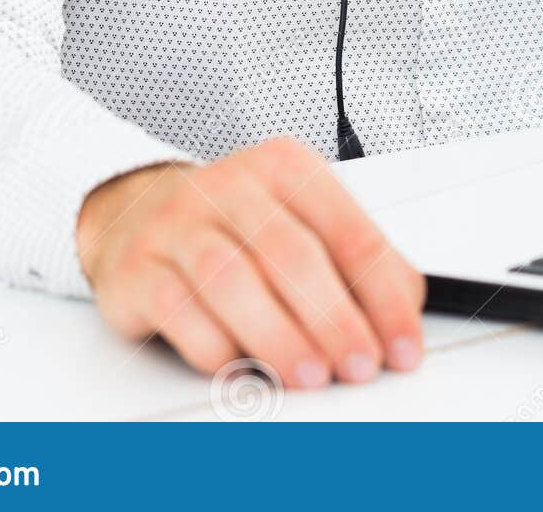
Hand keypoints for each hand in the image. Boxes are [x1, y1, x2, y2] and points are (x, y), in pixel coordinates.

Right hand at [76, 136, 425, 390]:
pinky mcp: (138, 268)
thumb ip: (357, 262)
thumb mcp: (302, 221)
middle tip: (359, 365)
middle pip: (292, 254)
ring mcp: (178, 224)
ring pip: (232, 279)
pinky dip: (216, 348)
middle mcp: (231, 186)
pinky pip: (179, 310)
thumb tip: (404, 315)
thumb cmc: (238, 225)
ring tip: (310, 375)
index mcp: (286, 168)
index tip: (403, 346)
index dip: (383, 296)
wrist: (141, 213)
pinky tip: (243, 368)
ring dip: (279, 336)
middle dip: (334, 319)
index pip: (350, 232)